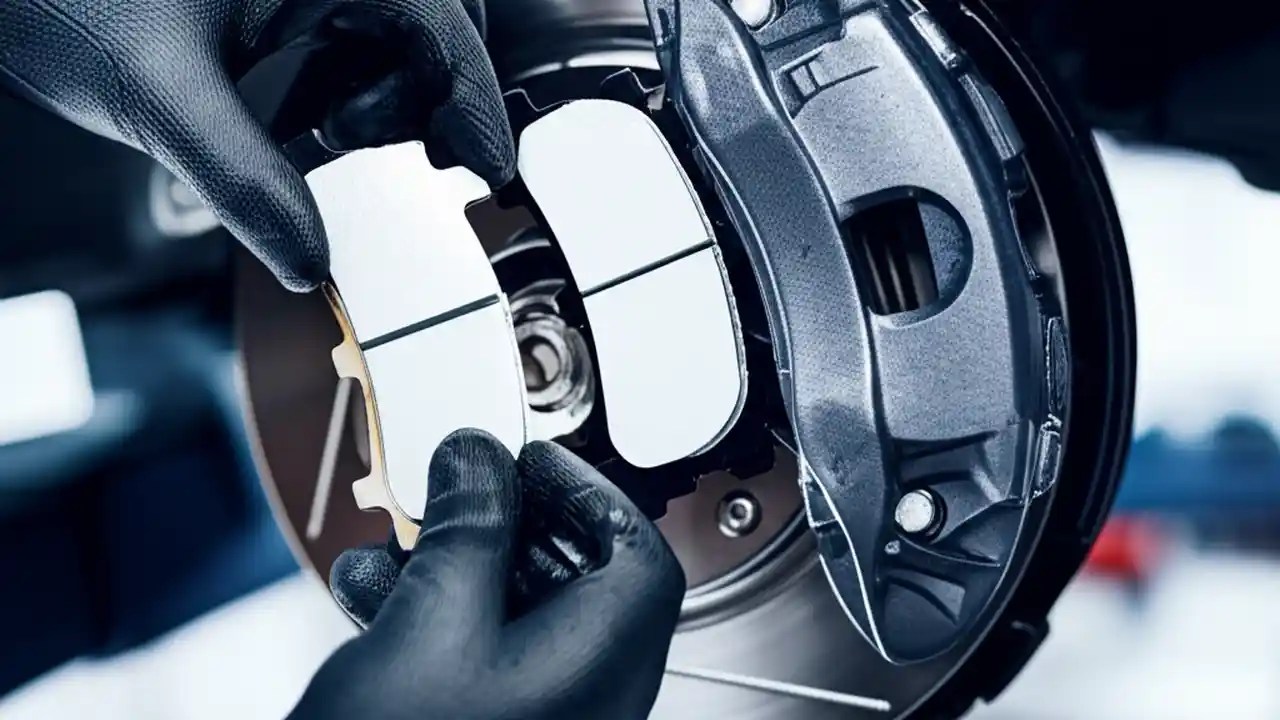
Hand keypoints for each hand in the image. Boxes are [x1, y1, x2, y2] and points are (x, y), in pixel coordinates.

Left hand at [0, 0, 512, 290]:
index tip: (488, 168)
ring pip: (390, 28)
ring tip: (343, 140)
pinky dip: (344, 79)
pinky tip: (312, 120)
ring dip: (386, 91)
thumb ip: (245, 182)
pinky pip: (342, 27)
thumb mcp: (157, 94)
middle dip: (430, 98)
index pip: (440, 25)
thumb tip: (311, 258)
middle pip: (431, 25)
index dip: (475, 103)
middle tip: (425, 163)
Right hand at [289, 430, 685, 719]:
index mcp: (604, 664)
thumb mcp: (434, 617)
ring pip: (513, 618)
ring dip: (452, 566)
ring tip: (394, 540)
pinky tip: (369, 592)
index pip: (635, 551)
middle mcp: (586, 699)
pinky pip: (477, 659)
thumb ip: (469, 526)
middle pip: (572, 580)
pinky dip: (429, 615)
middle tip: (457, 491)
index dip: (587, 490)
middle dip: (503, 524)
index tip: (530, 457)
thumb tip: (480, 460)